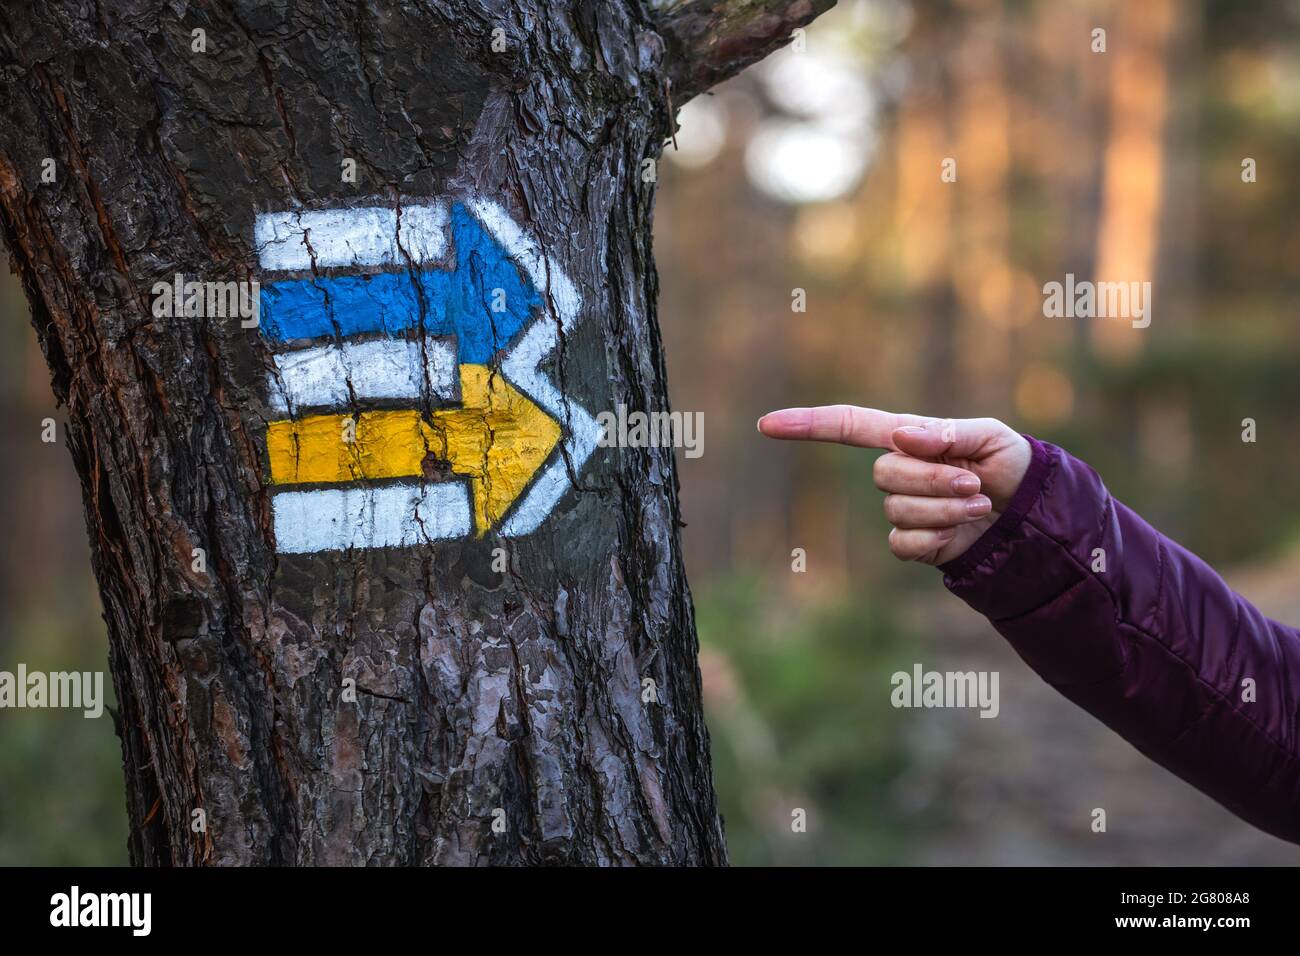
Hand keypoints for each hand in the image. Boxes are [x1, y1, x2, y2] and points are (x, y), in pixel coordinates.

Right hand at [757, 406, 1031, 565]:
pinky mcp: (912, 543)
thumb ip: (947, 433)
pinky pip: (904, 544)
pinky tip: (963, 530)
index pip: (848, 427)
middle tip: (971, 481)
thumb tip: (902, 437)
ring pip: (897, 511)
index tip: (767, 424)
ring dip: (944, 509)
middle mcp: (896, 472)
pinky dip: (938, 538)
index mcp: (907, 437)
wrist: (1031, 514)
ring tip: (978, 502)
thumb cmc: (1009, 464)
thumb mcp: (988, 436)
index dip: (807, 425)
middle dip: (932, 480)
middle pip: (883, 475)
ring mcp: (901, 509)